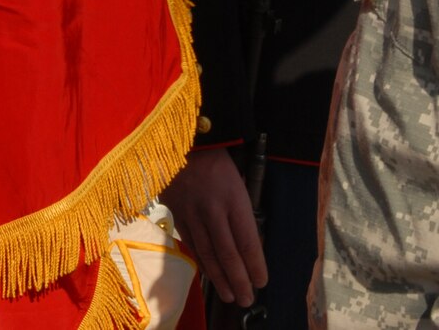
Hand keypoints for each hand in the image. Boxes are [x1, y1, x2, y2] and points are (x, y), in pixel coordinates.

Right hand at [161, 148, 268, 307]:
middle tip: (247, 299)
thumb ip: (241, 211)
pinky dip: (201, 262)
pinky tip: (209, 275)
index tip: (261, 282)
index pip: (247, 241)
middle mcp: (213, 209)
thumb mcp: (238, 181)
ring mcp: (192, 213)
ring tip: (230, 295)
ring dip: (220, 278)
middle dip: (239, 280)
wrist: (179, 139)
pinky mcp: (176, 213)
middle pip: (228, 253)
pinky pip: (191, 243)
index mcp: (233, 198)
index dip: (255, 265)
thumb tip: (247, 244)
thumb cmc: (217, 159)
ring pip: (208, 253)